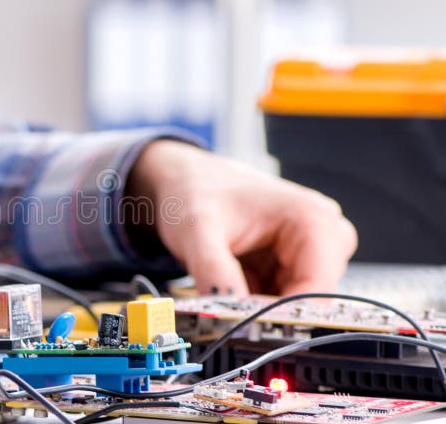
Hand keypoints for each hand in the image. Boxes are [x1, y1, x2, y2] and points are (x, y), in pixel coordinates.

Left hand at [127, 140, 357, 295]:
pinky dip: (253, 304)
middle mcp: (323, 236)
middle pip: (308, 302)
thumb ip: (213, 271)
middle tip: (226, 315)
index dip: (283, 315)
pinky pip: (279, 302)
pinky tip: (230, 289)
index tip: (247, 329)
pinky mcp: (291, 267)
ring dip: (258, 310)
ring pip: (293, 307)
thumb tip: (228, 313)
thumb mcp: (196, 230)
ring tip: (223, 293)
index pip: (316, 289)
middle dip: (267, 315)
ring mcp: (309, 254)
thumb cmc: (197, 191)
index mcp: (313, 219)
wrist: (186, 181)